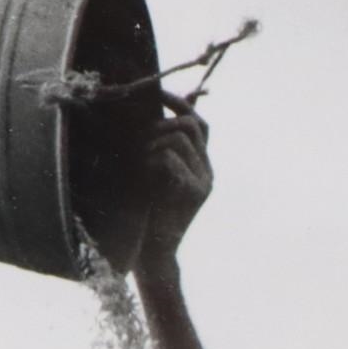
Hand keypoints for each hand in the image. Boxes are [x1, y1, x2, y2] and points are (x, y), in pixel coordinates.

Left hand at [135, 94, 212, 277]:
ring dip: (154, 142)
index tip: (158, 94)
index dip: (180, 104)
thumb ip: (155, 147)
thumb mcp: (149, 173)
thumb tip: (148, 115)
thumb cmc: (144, 214)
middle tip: (142, 138)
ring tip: (140, 160)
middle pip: (192, 124)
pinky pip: (172, 158)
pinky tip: (145, 174)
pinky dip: (154, 159)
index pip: (198, 122)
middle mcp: (207, 170)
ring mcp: (205, 181)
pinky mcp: (197, 193)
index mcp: (199, 164)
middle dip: (163, 123)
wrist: (152, 254)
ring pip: (181, 137)